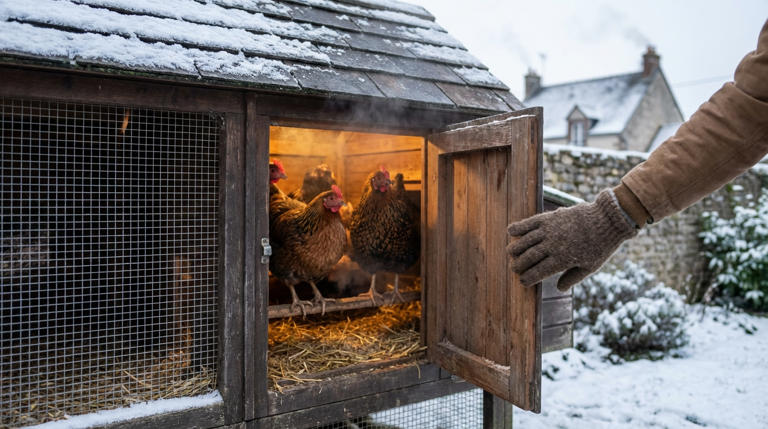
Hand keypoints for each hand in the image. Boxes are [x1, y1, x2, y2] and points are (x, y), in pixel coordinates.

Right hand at [506, 189, 637, 290]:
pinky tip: (510, 231)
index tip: (522, 282)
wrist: (607, 220)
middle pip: (529, 257)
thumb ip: (573, 278)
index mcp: (562, 260)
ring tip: (510, 253)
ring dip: (516, 248)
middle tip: (514, 269)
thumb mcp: (590, 267)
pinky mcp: (550, 218)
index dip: (528, 278)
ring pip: (526, 241)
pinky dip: (519, 227)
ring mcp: (550, 230)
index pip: (538, 272)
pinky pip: (530, 223)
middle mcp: (553, 245)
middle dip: (519, 265)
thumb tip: (559, 289)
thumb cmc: (601, 246)